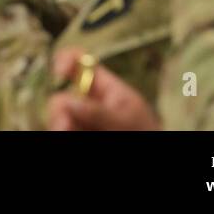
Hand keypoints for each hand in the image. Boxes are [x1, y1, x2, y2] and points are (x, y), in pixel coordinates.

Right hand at [46, 48, 160, 130]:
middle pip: (63, 95)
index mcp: (106, 88)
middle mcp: (89, 103)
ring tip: (65, 131)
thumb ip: (99, 112)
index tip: (58, 72)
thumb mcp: (127, 120)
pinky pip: (61, 128)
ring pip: (58, 117)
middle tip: (64, 126)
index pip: (80, 61)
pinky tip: (66, 133)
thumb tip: (68, 101)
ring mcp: (82, 121)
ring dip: (58, 123)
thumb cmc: (147, 133)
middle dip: (59, 108)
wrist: (155, 154)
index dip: (65, 59)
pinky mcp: (78, 130)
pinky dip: (62, 129)